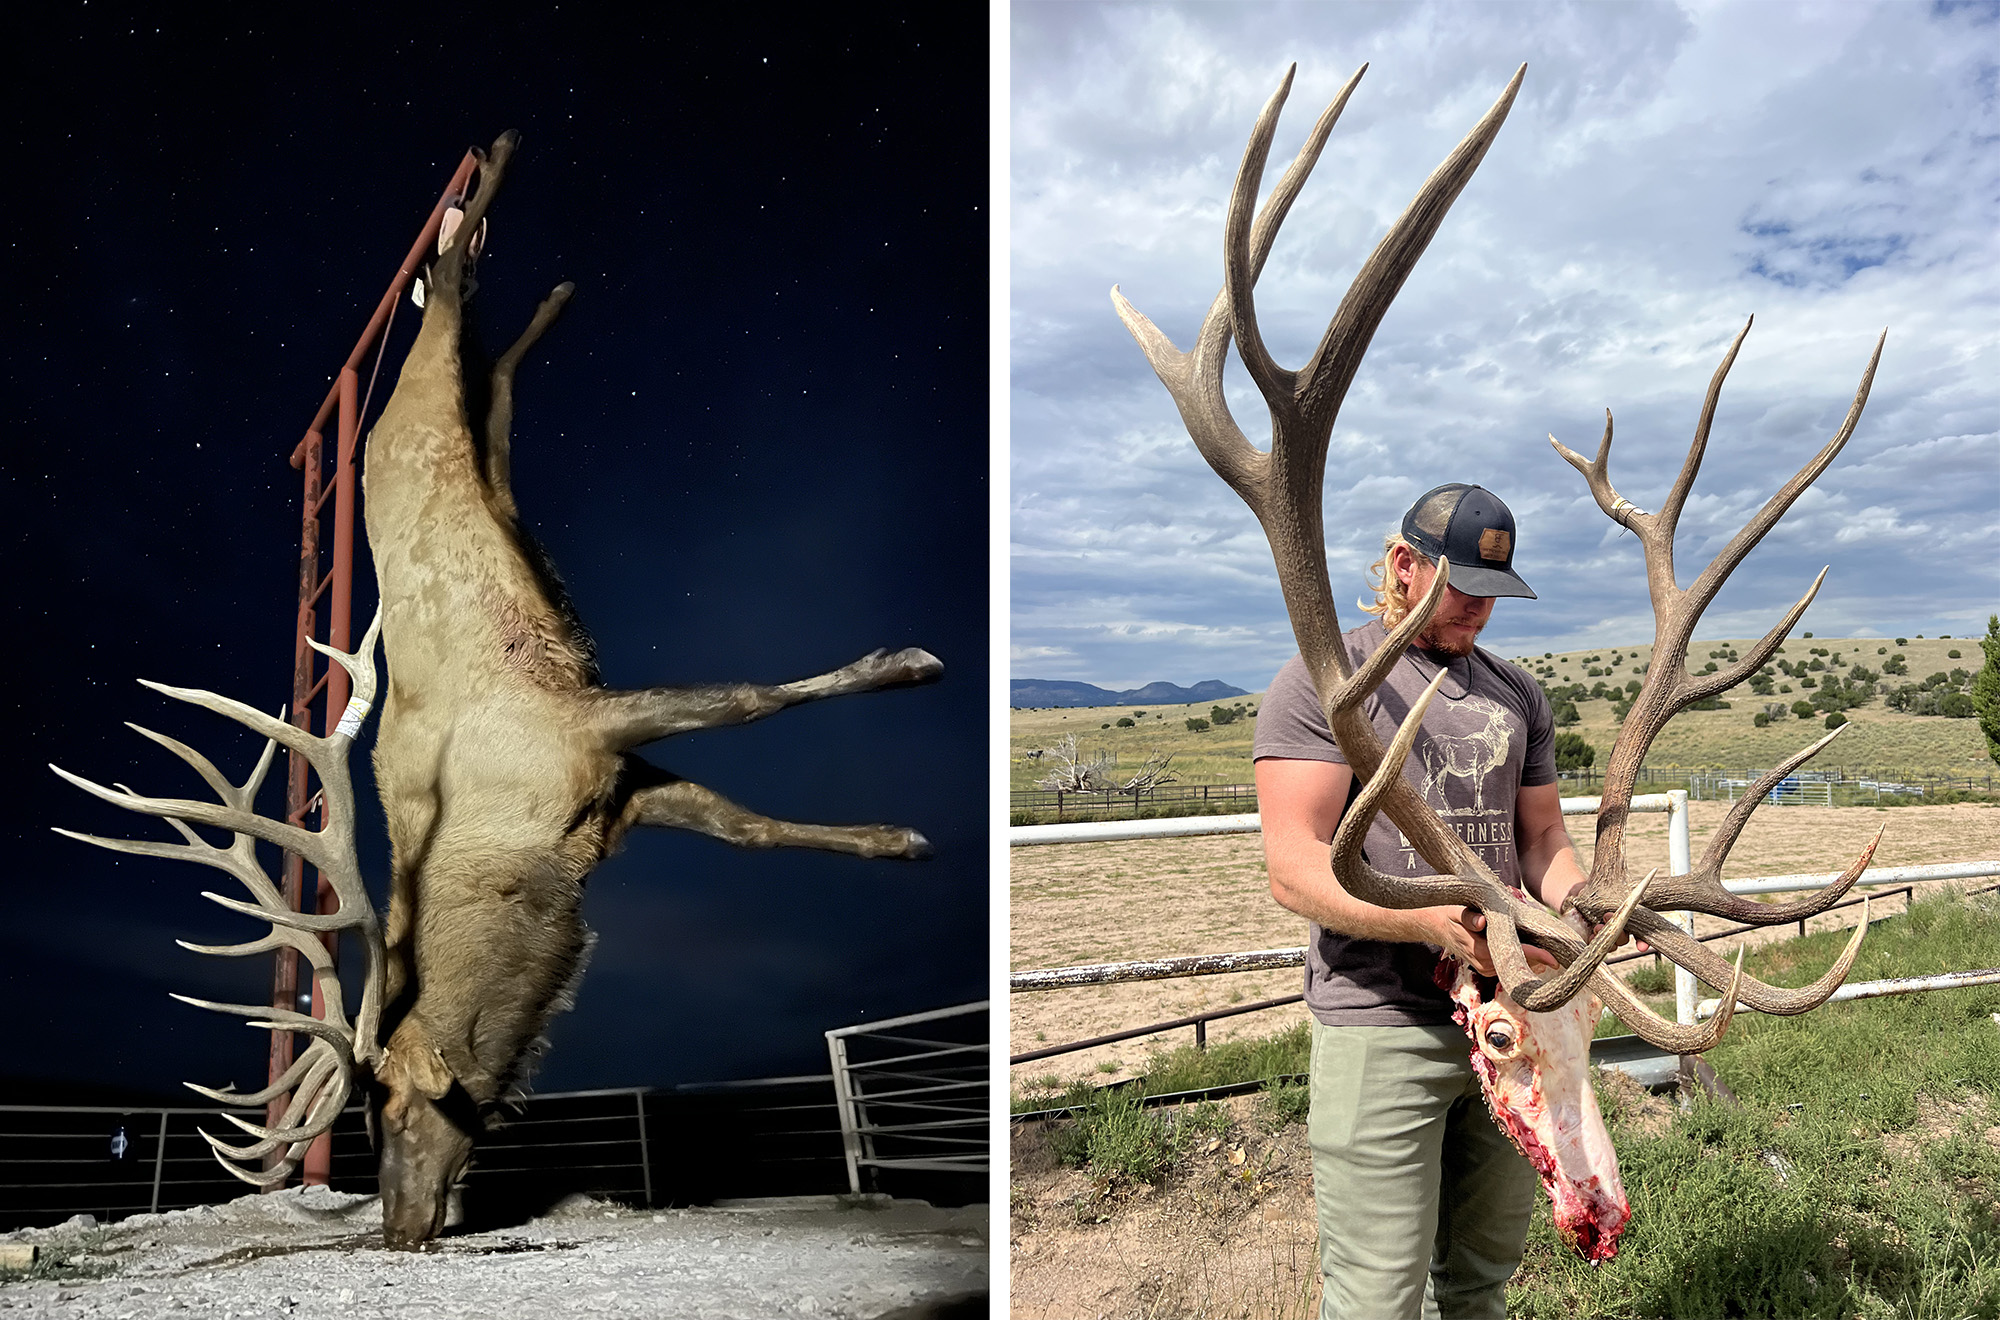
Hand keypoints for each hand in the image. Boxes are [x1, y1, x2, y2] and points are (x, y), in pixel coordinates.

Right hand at [1429, 907, 1560, 978]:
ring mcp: (1487, 969)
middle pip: (1519, 963)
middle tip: (1557, 946)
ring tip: (1547, 945)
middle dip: (1539, 956)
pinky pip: (1511, 964)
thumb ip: (1468, 916)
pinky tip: (1531, 945)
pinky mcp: (1489, 968)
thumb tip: (1481, 922)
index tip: (1554, 958)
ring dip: (1532, 957)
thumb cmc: (1449, 915)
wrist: (1436, 926)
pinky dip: (1523, 956)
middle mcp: (1485, 965)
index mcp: (1479, 951)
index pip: (1513, 955)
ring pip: (1516, 966)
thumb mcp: (1456, 910)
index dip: (1535, 956)